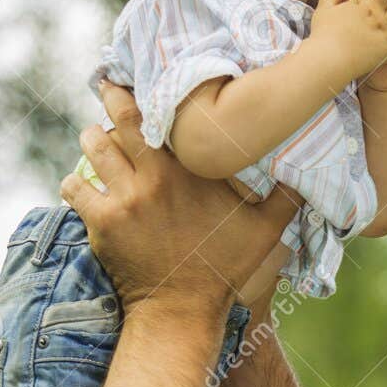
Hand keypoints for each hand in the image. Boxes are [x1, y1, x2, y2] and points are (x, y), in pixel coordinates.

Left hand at [59, 84, 298, 313]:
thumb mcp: (266, 231)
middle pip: (120, 119)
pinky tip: (81, 181)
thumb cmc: (224, 269)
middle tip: (108, 88)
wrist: (182, 311)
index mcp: (191, 170)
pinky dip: (75, 181)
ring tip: (96, 136)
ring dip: (92, 137)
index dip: (149, 88)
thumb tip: (311, 167)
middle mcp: (155, 177)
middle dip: (111, 98)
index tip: (143, 75)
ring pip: (93, 147)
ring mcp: (125, 199)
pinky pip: (75, 187)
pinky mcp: (102, 223)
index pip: (163, 111)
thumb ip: (287, 196)